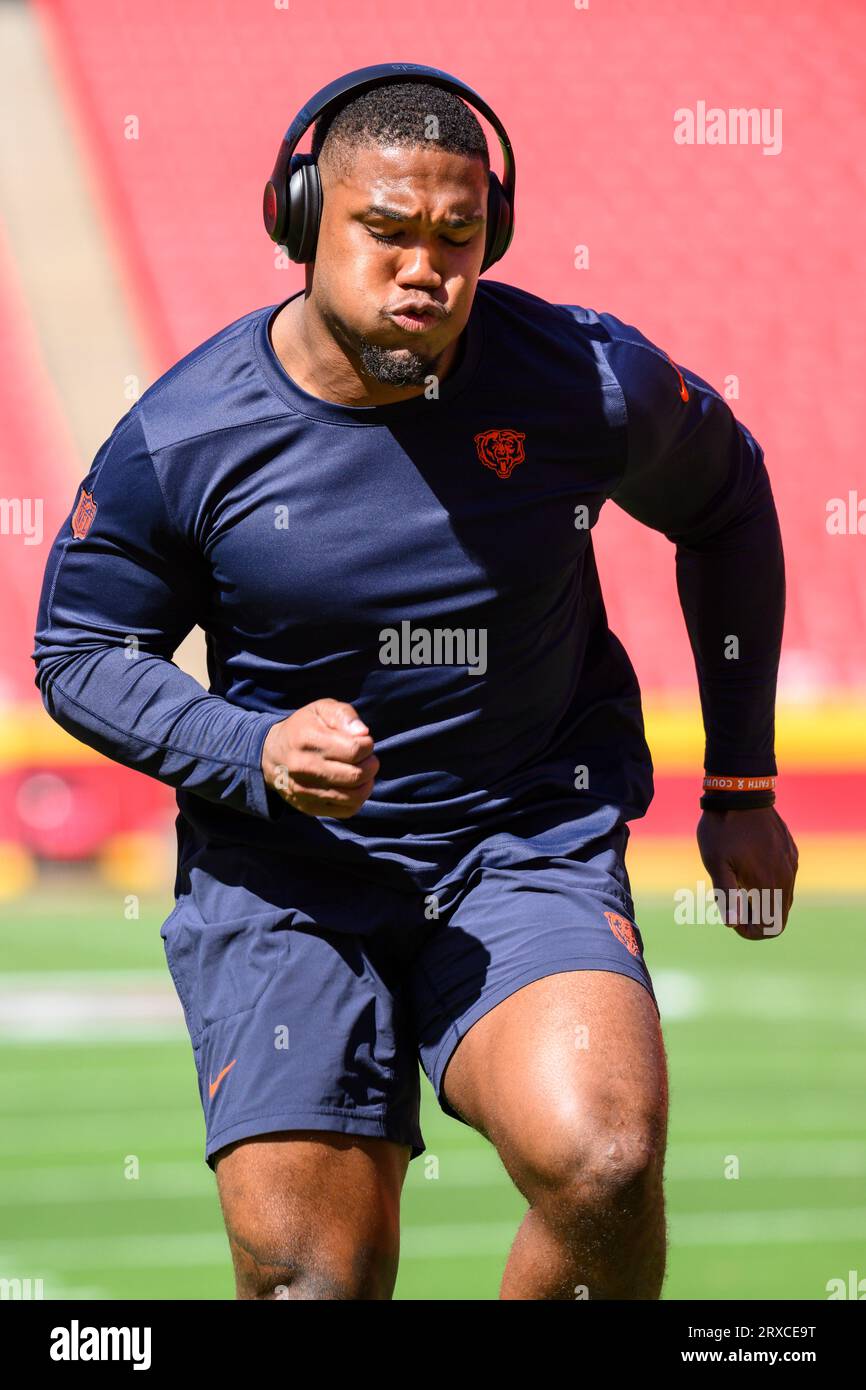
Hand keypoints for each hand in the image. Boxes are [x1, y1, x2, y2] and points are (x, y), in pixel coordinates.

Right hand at [261, 699, 378, 818]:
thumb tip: (362, 733)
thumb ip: (344, 715)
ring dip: (367, 783)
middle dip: (371, 765)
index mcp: (308, 739)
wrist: (271, 755)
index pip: (354, 749)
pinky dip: (358, 799)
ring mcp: (306, 791)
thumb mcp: (320, 709)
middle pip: (355, 775)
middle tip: (368, 758)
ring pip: (353, 797)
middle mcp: (304, 767)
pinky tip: (354, 786)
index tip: (364, 742)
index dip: (367, 745)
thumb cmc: (303, 728)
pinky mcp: (309, 807)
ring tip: (363, 772)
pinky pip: (346, 810)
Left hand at [696, 806, 798, 939]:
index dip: (751, 931)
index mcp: (768, 883)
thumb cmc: (723, 829)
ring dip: (765, 902)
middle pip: (780, 916)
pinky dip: (771, 885)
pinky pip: (786, 879)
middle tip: (734, 905)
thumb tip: (732, 923)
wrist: (740, 793)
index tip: (733, 919)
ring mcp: (790, 864)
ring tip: (739, 887)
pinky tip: (750, 870)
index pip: (771, 927)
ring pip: (784, 898)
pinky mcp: (791, 852)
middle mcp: (785, 877)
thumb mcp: (716, 863)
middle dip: (757, 919)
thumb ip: (726, 895)